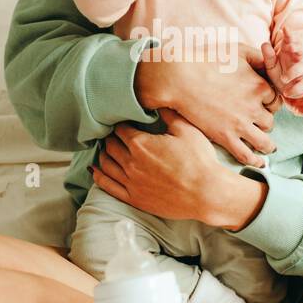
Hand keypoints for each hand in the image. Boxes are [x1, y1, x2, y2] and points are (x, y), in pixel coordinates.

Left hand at [90, 108, 255, 225]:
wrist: (207, 194)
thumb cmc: (200, 161)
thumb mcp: (187, 131)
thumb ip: (169, 115)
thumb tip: (159, 103)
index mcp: (141, 144)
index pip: (120, 129)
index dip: (121, 123)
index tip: (123, 121)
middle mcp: (131, 163)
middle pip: (110, 146)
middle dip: (111, 138)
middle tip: (114, 135)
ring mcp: (131, 183)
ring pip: (106, 165)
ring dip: (104, 154)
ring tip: (106, 149)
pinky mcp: (135, 199)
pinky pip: (108, 187)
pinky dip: (99, 176)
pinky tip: (95, 170)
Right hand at [135, 43, 281, 166]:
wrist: (180, 77)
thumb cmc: (207, 60)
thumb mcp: (238, 50)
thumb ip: (258, 57)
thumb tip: (271, 62)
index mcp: (260, 86)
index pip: (275, 100)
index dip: (269, 103)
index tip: (263, 105)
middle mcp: (254, 107)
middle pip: (270, 121)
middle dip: (265, 121)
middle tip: (257, 122)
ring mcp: (240, 124)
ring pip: (264, 141)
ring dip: (267, 144)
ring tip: (267, 147)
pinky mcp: (225, 137)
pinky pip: (246, 155)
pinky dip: (255, 161)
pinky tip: (259, 163)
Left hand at [262, 28, 302, 112]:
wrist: (286, 90)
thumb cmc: (279, 72)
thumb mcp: (270, 65)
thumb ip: (268, 56)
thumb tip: (265, 44)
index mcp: (288, 52)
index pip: (290, 41)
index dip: (289, 35)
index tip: (285, 29)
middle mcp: (297, 59)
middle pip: (301, 50)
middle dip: (297, 48)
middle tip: (290, 47)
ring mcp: (302, 70)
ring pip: (302, 67)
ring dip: (293, 72)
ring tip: (283, 78)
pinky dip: (295, 88)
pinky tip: (287, 92)